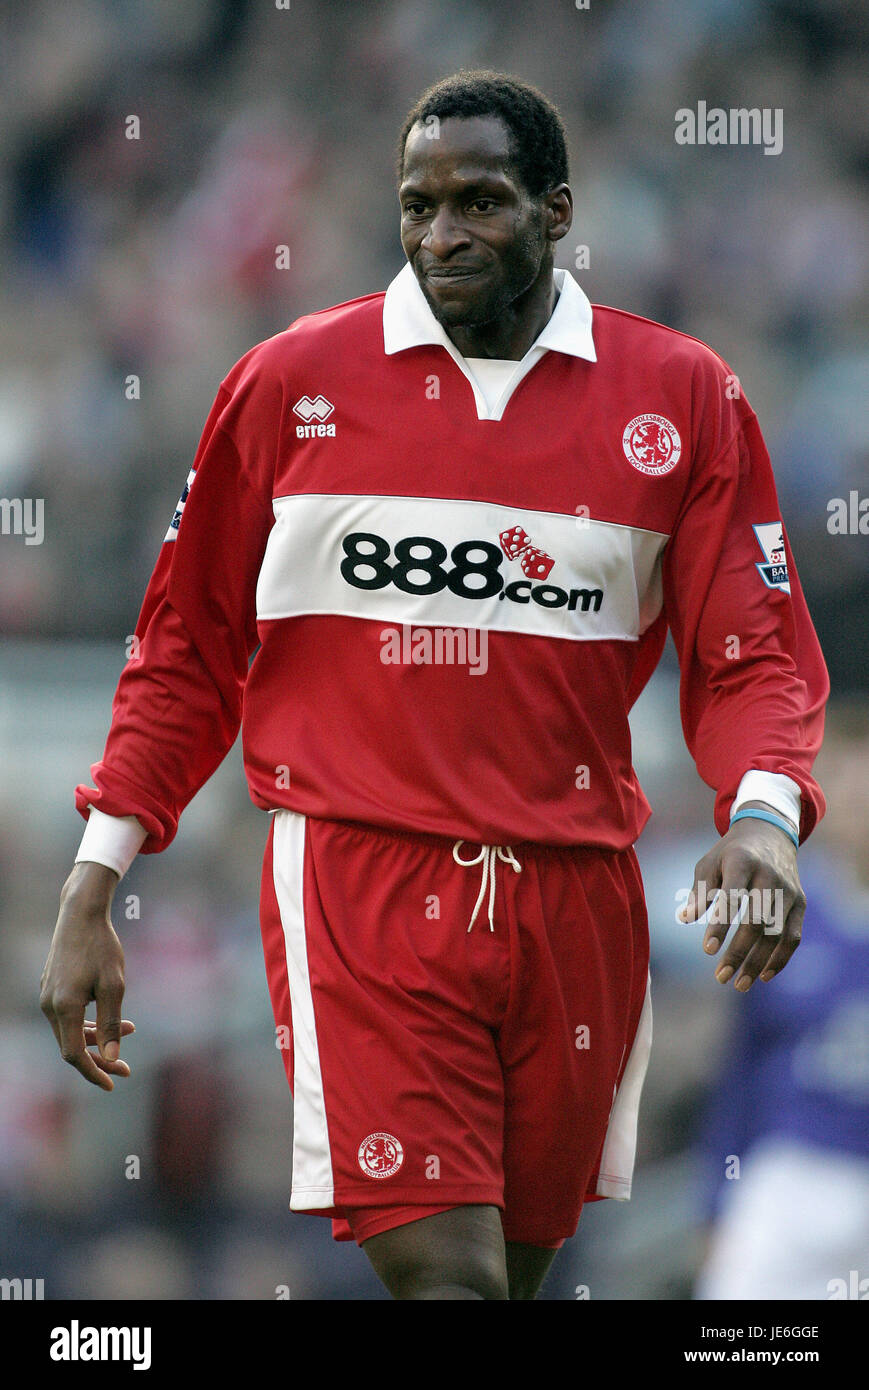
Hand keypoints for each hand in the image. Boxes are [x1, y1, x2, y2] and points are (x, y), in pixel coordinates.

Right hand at [40, 861, 134, 1089]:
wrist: (81, 913)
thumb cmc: (101, 947)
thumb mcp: (114, 985)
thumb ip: (111, 1022)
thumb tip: (112, 1056)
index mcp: (63, 1008)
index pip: (74, 1055)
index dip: (94, 1072)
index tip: (114, 1083)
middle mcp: (50, 1005)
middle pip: (71, 1045)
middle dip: (99, 1058)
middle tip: (127, 1068)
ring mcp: (48, 996)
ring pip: (69, 1030)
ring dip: (96, 1037)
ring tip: (130, 1029)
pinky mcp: (51, 987)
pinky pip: (67, 1015)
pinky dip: (88, 1021)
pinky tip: (111, 1015)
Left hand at [678, 801, 805, 990]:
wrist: (769, 834)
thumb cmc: (729, 854)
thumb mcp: (708, 864)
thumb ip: (699, 892)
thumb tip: (684, 918)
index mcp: (743, 862)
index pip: (732, 897)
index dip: (721, 925)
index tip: (707, 951)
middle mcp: (770, 876)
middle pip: (757, 921)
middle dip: (738, 952)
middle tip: (720, 977)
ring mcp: (789, 891)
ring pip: (777, 934)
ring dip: (758, 962)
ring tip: (739, 984)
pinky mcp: (800, 903)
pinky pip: (793, 937)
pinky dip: (780, 959)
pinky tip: (762, 976)